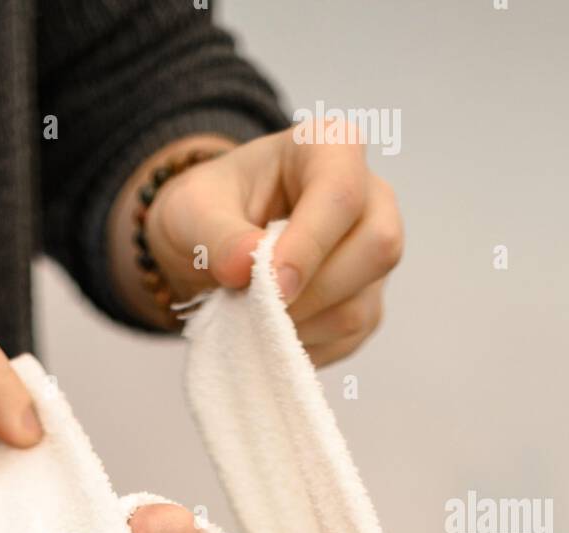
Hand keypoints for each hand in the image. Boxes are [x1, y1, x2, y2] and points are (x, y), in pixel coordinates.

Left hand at [144, 125, 403, 365]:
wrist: (211, 243)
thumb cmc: (208, 210)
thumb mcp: (191, 210)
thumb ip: (216, 235)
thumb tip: (245, 268)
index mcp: (331, 149)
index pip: (342, 194)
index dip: (308, 246)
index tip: (268, 285)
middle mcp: (370, 197)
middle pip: (377, 248)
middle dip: (310, 291)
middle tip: (253, 305)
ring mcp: (372, 255)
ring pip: (360, 305)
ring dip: (298, 326)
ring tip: (251, 316)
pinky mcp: (366, 303)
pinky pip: (347, 337)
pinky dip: (300, 346)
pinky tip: (268, 332)